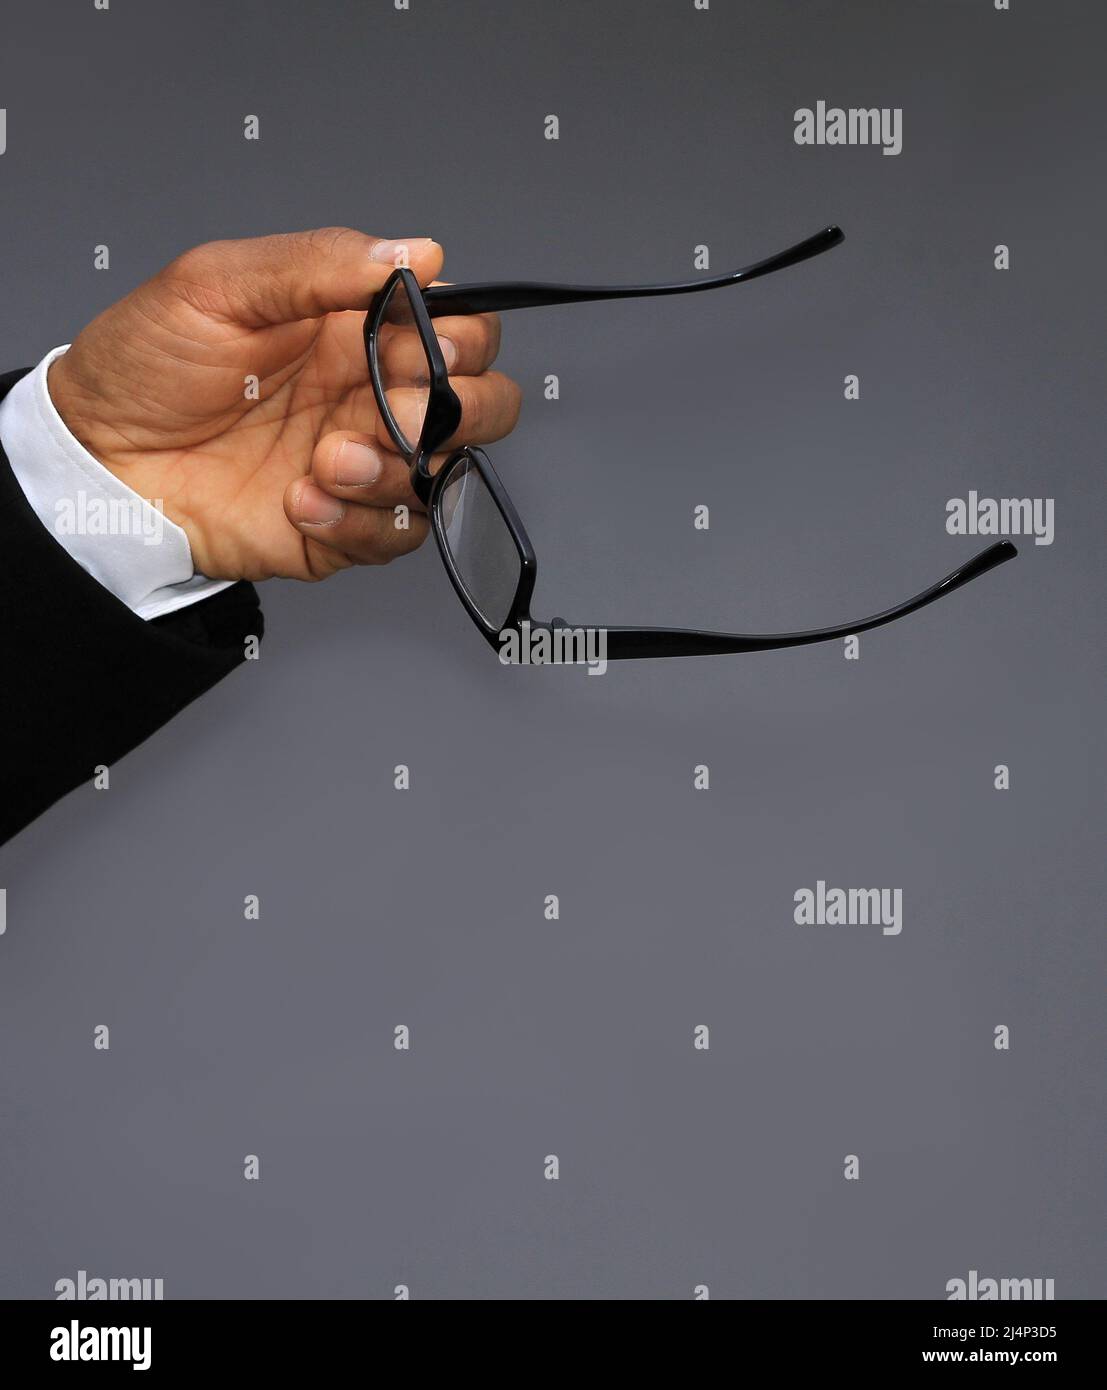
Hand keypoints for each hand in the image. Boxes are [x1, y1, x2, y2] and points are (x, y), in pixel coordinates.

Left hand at [47, 228, 520, 581]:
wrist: (98, 462)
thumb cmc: (145, 365)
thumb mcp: (219, 284)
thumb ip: (319, 263)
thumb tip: (415, 252)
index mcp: (358, 333)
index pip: (461, 332)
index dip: (466, 340)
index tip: (430, 344)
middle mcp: (372, 398)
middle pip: (483, 406)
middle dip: (461, 411)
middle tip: (401, 409)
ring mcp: (363, 466)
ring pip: (447, 475)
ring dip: (397, 471)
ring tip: (326, 459)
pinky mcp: (342, 529)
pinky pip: (394, 537)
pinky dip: (357, 522)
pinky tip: (299, 500)